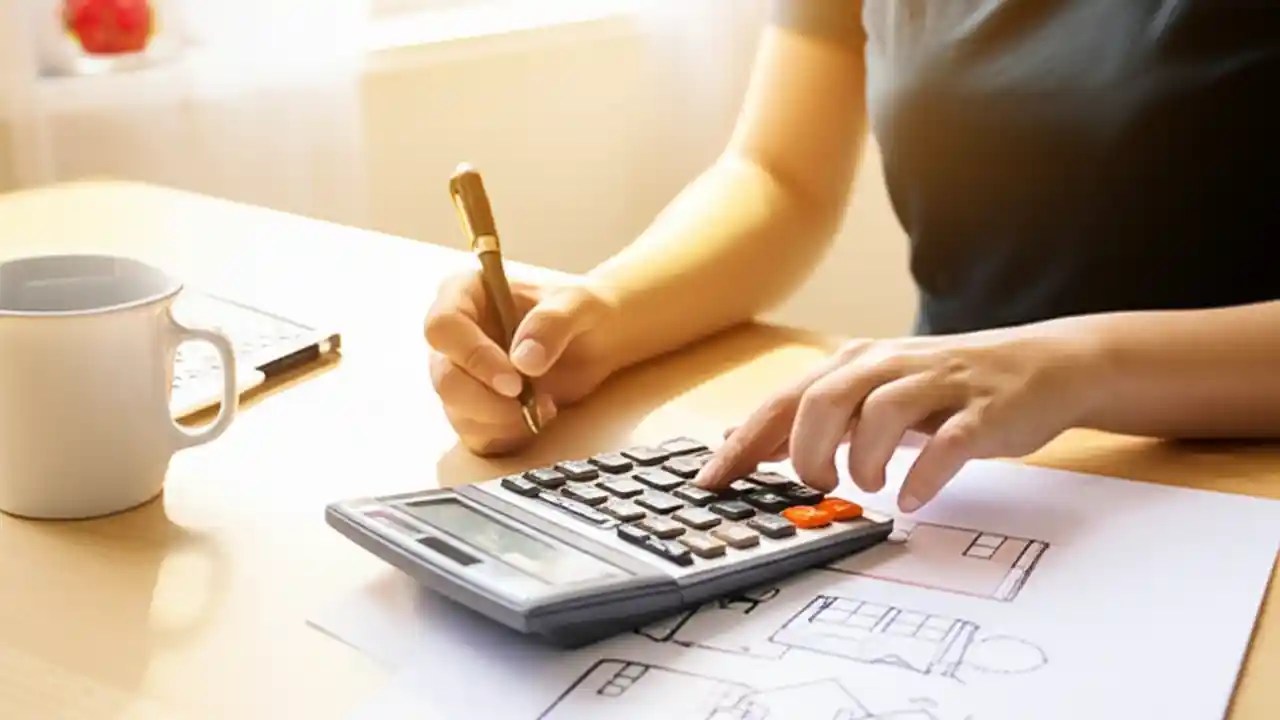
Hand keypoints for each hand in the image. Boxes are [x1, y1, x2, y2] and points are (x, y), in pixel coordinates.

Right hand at [425, 271, 616, 455]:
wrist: (603, 338)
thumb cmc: (585, 310)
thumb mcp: (581, 305)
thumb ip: (552, 323)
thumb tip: (523, 361)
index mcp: (467, 294)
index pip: (443, 327)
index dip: (473, 357)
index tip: (514, 381)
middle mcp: (456, 336)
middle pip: (444, 378)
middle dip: (486, 401)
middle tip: (528, 403)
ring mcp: (464, 375)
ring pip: (457, 411)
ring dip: (501, 421)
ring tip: (545, 406)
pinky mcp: (477, 408)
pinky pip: (475, 434)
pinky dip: (506, 436)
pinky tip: (537, 421)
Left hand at [693, 326, 1102, 511]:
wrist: (1044, 365)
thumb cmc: (948, 387)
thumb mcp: (876, 394)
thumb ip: (821, 417)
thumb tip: (753, 446)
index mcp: (856, 363)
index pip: (783, 401)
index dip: (743, 443)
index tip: (711, 481)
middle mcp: (889, 365)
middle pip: (823, 400)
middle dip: (806, 451)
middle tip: (816, 484)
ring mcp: (938, 385)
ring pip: (879, 413)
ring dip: (863, 459)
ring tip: (869, 485)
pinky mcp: (982, 411)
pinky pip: (946, 444)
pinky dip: (923, 475)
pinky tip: (914, 497)